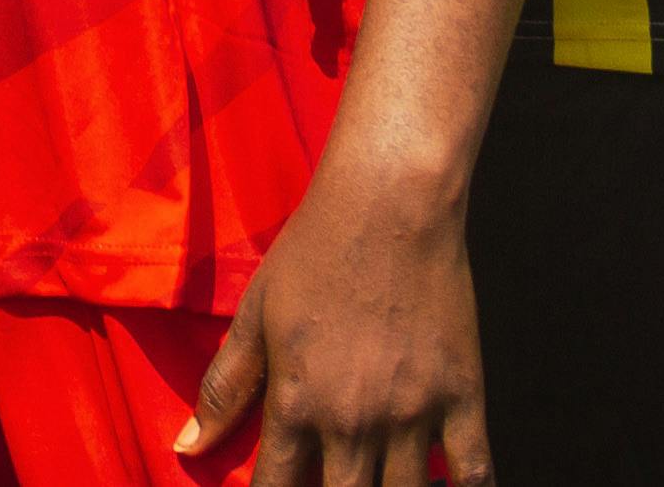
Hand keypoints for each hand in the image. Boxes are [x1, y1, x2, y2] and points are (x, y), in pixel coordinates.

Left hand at [176, 162, 487, 486]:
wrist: (388, 205)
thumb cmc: (314, 253)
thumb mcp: (255, 315)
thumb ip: (224, 388)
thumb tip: (187, 449)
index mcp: (296, 403)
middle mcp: (352, 420)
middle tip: (331, 482)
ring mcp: (412, 413)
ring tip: (378, 481)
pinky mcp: (462, 395)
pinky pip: (476, 472)